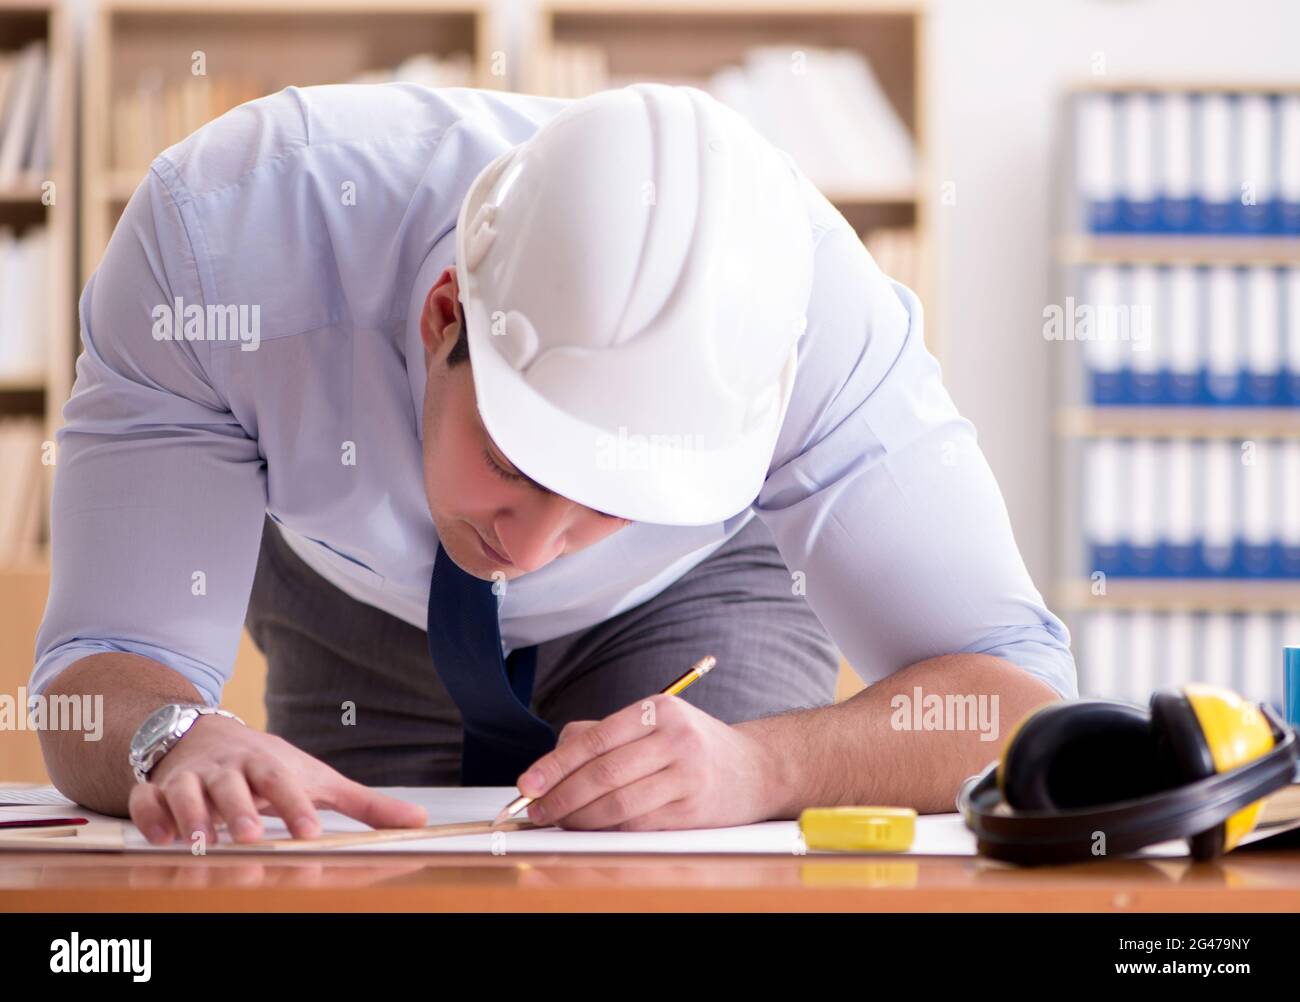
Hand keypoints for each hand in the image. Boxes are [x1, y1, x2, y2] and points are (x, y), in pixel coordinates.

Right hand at [128, 715, 426, 844]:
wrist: (207, 736)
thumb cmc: (270, 767)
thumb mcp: (317, 779)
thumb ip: (365, 804)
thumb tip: (418, 821)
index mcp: (269, 763)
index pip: (285, 782)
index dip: (297, 806)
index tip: (310, 833)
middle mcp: (229, 768)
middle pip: (233, 786)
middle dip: (241, 810)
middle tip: (252, 837)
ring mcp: (191, 779)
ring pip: (188, 792)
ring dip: (194, 816)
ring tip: (203, 844)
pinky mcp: (158, 791)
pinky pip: (146, 801)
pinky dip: (151, 818)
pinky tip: (162, 840)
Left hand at [515, 694, 779, 830]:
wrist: (756, 768)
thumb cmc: (693, 745)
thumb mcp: (656, 722)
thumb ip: (604, 734)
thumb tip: (552, 763)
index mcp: (659, 710)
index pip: (596, 738)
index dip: (556, 764)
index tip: (529, 782)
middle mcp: (675, 739)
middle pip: (603, 773)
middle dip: (561, 796)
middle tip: (536, 809)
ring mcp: (686, 776)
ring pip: (617, 804)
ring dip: (580, 817)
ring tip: (559, 820)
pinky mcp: (692, 809)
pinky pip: (637, 823)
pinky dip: (607, 829)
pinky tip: (591, 827)